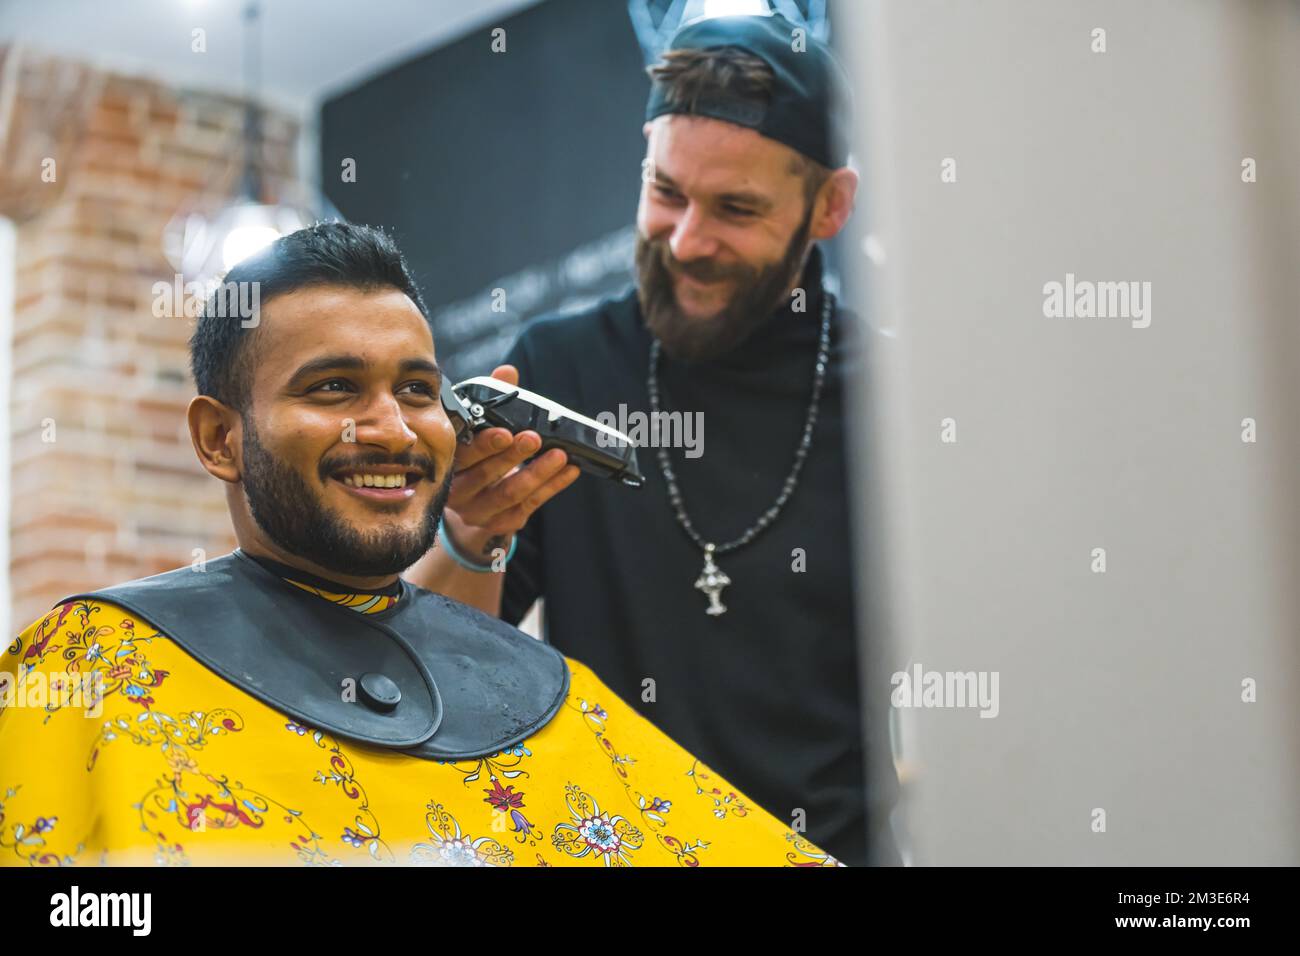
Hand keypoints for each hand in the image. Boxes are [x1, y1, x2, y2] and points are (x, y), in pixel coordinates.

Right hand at [444, 364, 580, 538]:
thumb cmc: (476, 456)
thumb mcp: (477, 428)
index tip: (505, 431)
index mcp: (448, 463)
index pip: (462, 455)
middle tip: (534, 438)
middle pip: (485, 475)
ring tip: (560, 455)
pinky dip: (552, 487)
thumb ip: (491, 400)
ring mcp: (478, 512)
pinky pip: (529, 506)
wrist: (473, 503)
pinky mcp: (500, 523)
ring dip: (538, 473)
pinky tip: (569, 471)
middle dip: (513, 456)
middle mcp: (458, 491)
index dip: (484, 444)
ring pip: (510, 494)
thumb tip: (508, 372)